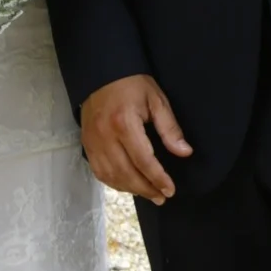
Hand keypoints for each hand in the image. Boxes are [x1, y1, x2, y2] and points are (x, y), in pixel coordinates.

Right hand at [81, 72, 192, 202]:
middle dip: (145, 189)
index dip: (158, 178)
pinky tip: (127, 185)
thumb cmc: (132, 84)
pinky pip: (98, 171)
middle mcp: (105, 136)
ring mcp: (93, 142)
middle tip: (161, 197)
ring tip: (148, 194)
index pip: (143, 160)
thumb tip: (184, 152)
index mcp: (124, 123)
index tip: (170, 189)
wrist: (101, 73)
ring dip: (130, 189)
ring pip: (110, 176)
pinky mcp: (86, 144)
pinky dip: (113, 182)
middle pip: (126, 173)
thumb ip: (169, 128)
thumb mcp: (156, 100)